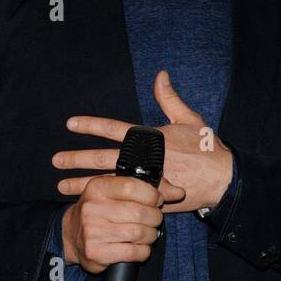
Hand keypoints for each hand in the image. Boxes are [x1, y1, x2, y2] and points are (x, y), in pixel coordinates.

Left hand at [52, 69, 234, 213]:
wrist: (223, 178)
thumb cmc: (208, 147)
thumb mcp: (190, 118)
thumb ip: (170, 99)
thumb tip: (160, 75)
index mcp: (151, 138)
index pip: (114, 129)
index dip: (91, 125)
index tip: (71, 124)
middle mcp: (144, 158)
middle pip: (104, 158)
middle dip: (78, 158)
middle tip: (57, 161)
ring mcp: (146, 179)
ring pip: (108, 181)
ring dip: (84, 183)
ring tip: (62, 186)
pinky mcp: (152, 197)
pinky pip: (123, 200)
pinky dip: (106, 201)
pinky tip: (90, 204)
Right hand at [60, 174, 183, 273]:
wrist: (70, 235)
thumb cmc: (101, 210)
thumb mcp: (117, 193)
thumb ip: (148, 189)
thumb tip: (179, 192)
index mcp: (98, 187)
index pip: (133, 186)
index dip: (152, 195)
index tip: (155, 201)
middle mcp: (93, 207)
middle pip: (141, 212)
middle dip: (155, 218)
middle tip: (154, 220)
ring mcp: (93, 231)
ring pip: (140, 233)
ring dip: (150, 235)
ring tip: (147, 234)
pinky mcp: (96, 252)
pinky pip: (133, 252)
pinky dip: (143, 251)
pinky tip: (140, 248)